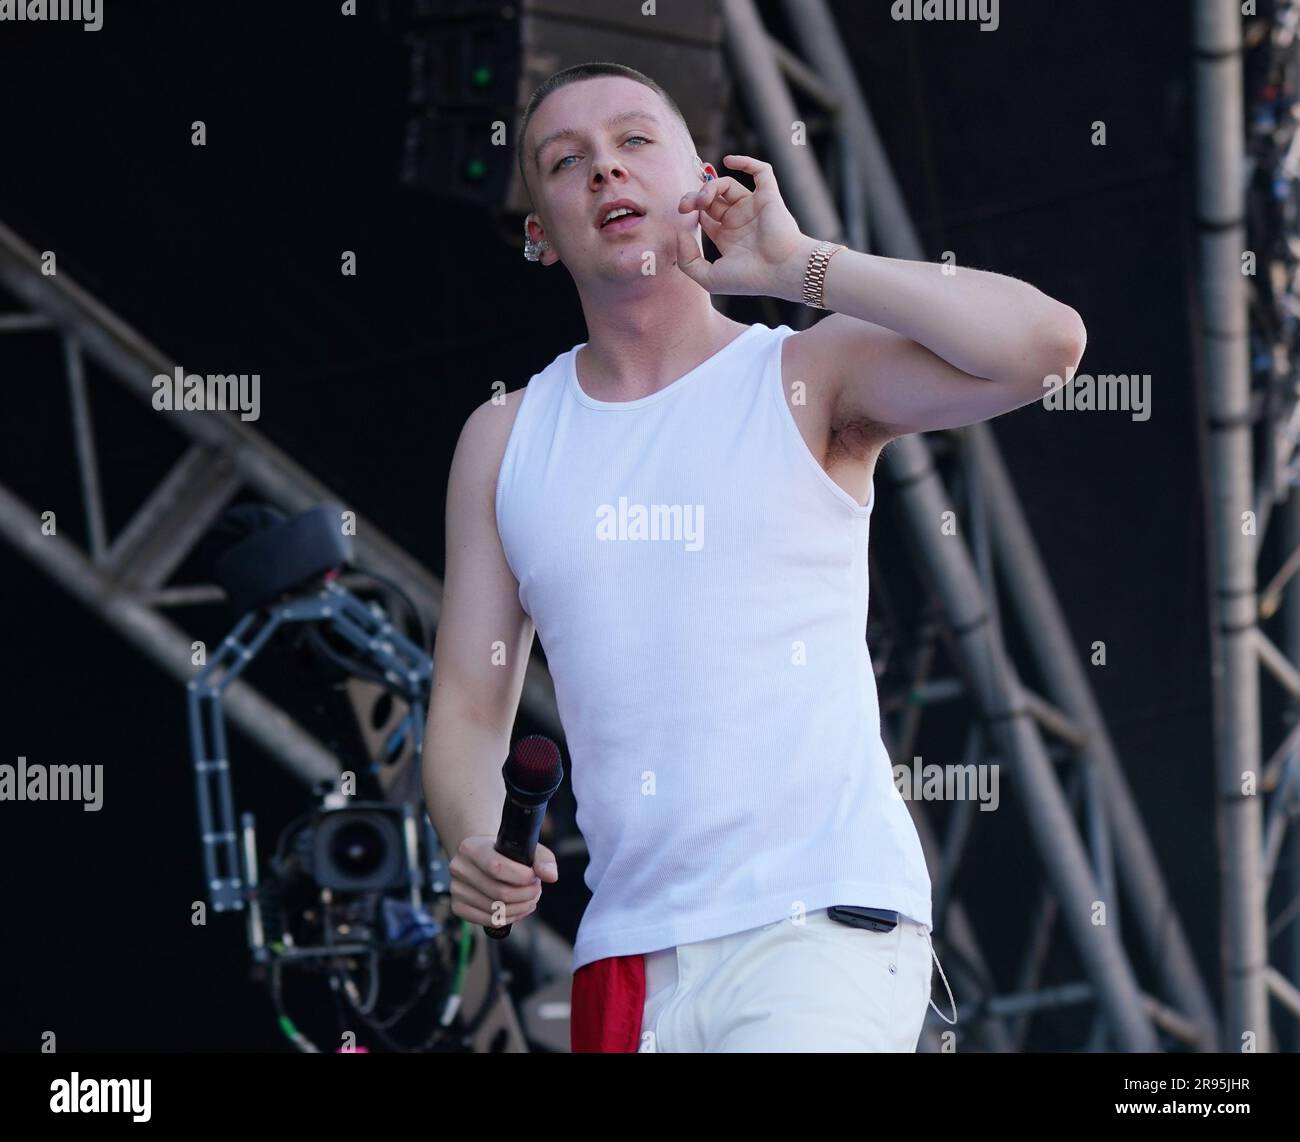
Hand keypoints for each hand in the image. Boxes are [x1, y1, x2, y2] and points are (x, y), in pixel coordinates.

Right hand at [448, 835, 558, 929]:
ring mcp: (456, 889)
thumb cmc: (505, 851)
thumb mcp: (524, 846)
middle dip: (526, 894)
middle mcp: (459, 868)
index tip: (535, 876)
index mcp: (470, 847)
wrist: (482, 856)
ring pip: (496, 910)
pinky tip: (520, 909)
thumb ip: (542, 858)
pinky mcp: (458, 907)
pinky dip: (511, 918)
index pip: (497, 868)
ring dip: (521, 907)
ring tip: (531, 898)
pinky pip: (489, 921)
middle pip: (499, 893)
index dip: (522, 877)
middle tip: (537, 889)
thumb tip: (551, 876)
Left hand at [674, 154, 814, 298]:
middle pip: (713, 199)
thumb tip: (681, 233)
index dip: (692, 211)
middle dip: (695, 197)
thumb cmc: (750, 279)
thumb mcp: (709, 278)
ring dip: (710, 186)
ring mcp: (754, 208)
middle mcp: (740, 221)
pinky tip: (728, 161)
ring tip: (703, 198)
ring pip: (728, 185)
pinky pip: (761, 171)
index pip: (705, 216)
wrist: (782, 271)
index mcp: (728, 239)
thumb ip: (688, 260)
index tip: (683, 214)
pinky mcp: (769, 196)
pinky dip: (745, 162)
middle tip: (684, 205)